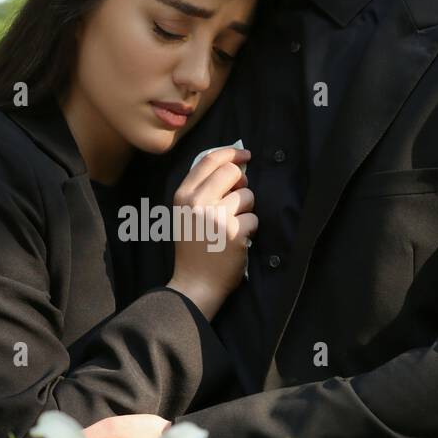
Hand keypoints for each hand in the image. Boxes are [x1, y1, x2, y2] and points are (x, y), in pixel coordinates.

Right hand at [166, 146, 256, 319]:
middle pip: (232, 173)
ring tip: (232, 228)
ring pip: (247, 196)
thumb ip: (202, 190)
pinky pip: (254, 219)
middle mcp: (198, 203)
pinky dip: (250, 230)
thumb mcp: (186, 214)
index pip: (209, 161)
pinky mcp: (234, 233)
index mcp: (183, 196)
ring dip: (246, 211)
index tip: (245, 155)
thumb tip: (236, 168)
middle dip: (242, 183)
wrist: (194, 284)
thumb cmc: (193, 248)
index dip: (231, 153)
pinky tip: (237, 242)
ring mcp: (216, 218)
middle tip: (239, 199)